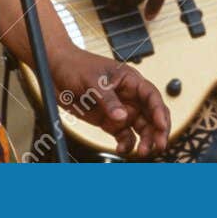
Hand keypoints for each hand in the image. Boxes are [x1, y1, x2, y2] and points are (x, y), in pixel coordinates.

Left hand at [50, 47, 170, 158]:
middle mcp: (129, 96)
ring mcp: (119, 109)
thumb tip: (122, 117)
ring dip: (144, 140)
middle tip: (159, 145)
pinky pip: (123, 135)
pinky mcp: (108, 121)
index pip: (151, 96)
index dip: (159, 111)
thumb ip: (108, 99)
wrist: (55, 70)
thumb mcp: (92, 80)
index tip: (162, 126)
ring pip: (140, 127)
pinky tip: (122, 149)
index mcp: (130, 80)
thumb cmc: (76, 65)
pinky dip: (126, 144)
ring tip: (143, 152)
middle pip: (151, 114)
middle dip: (158, 130)